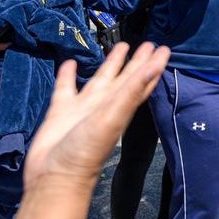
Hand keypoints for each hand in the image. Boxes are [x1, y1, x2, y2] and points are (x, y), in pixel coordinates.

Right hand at [24, 43, 168, 192]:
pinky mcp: (61, 112)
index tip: (163, 48)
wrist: (55, 176)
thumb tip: (156, 66)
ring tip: (118, 46)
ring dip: (109, 64)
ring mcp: (83, 108)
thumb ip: (133, 90)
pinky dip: (68, 75)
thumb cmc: (86, 150)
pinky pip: (66, 88)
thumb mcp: (113, 116)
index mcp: (119, 106)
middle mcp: (104, 105)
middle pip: (124, 77)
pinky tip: (70, 63)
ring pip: (99, 79)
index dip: (152, 65)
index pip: (142, 81)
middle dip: (136, 61)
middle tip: (147, 43)